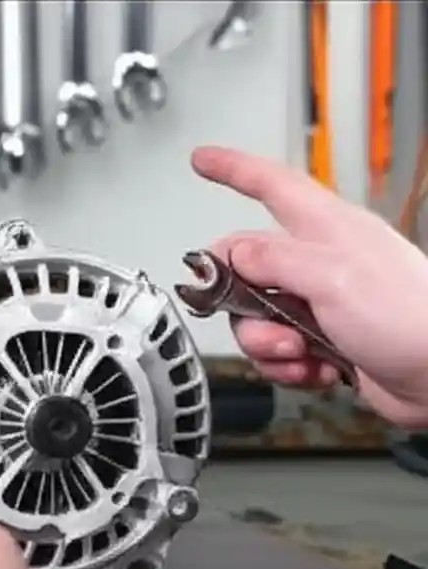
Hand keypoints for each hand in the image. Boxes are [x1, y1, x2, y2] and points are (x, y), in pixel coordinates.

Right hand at [192, 146, 427, 428]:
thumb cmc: (413, 319)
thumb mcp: (331, 276)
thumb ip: (272, 258)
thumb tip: (230, 254)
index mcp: (326, 230)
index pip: (271, 184)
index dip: (232, 169)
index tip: (202, 159)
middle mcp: (321, 262)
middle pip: (246, 267)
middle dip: (239, 301)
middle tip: (255, 319)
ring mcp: (322, 303)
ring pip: (256, 317)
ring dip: (266, 343)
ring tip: (297, 351)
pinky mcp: (325, 341)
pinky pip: (277, 351)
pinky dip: (286, 366)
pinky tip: (313, 368)